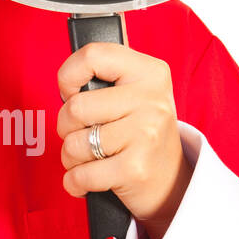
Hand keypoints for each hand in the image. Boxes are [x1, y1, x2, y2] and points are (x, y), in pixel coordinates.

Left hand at [56, 40, 191, 238]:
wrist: (173, 182)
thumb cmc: (141, 134)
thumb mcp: (135, 94)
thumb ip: (103, 79)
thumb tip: (66, 85)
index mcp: (150, 72)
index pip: (93, 55)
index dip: (68, 77)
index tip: (71, 93)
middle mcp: (152, 100)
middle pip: (75, 107)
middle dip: (66, 127)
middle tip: (83, 134)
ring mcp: (145, 134)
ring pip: (73, 144)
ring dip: (71, 158)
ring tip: (91, 159)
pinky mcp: (135, 169)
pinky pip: (81, 175)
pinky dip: (75, 182)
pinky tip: (88, 180)